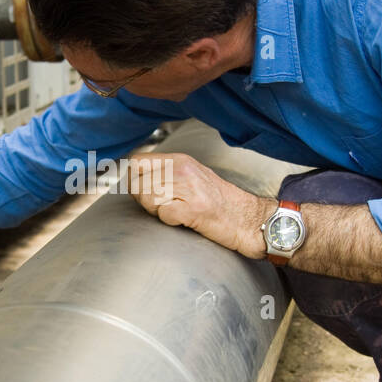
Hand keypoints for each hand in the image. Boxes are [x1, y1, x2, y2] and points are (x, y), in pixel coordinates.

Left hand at [126, 152, 271, 257]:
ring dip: (156, 211)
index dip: (133, 179)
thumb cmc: (219, 203)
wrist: (248, 219)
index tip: (142, 191)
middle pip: (138, 183)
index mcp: (180, 160)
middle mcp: (183, 169)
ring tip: (175, 212)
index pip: (137, 161)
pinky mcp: (195, 209)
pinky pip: (164, 214)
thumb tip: (134, 178)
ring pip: (147, 198)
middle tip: (162, 207)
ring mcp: (190, 188)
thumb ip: (164, 175)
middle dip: (143, 200)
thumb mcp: (191, 178)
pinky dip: (170, 221)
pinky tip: (183, 219)